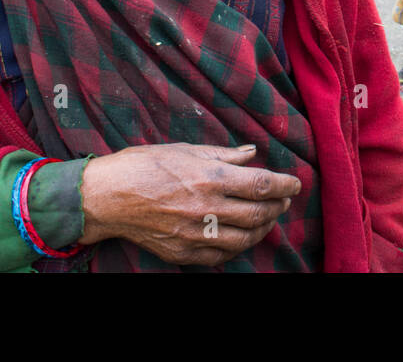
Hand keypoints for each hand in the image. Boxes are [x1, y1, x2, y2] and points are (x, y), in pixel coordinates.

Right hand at [79, 143, 299, 265]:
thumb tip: (251, 152)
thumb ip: (223, 154)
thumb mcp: (185, 149)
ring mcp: (196, 233)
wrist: (107, 197)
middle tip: (283, 199)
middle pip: (259, 212)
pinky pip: (222, 254)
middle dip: (278, 206)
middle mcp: (207, 207)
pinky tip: (243, 236)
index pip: (262, 184)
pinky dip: (239, 245)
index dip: (285, 185)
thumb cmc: (144, 166)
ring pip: (245, 237)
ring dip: (263, 227)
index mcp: (210, 176)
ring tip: (268, 217)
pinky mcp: (184, 251)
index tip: (295, 183)